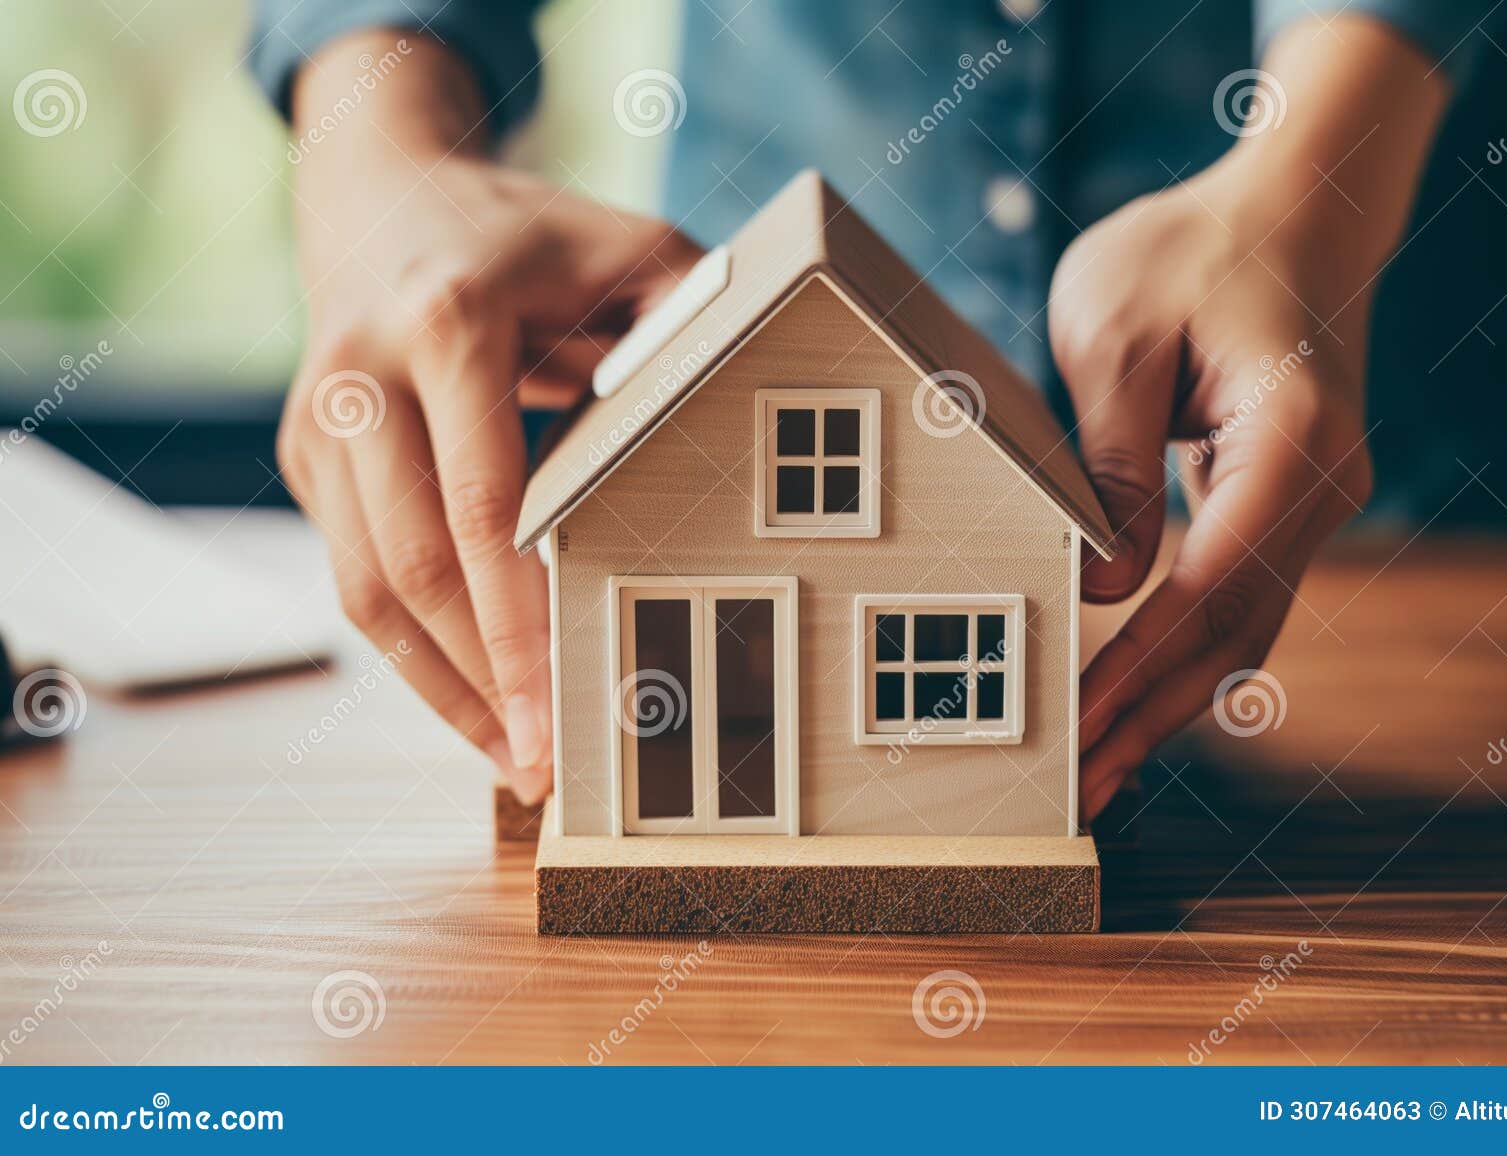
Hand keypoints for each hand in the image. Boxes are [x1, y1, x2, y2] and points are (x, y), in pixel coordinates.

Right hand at [276, 33, 701, 802]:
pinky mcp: (308, 461)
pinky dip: (415, 650)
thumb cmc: (530, 237)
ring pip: (367, 591)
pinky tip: (476, 701)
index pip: (483, 505)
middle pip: (414, 568)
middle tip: (547, 776)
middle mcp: (362, 377)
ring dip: (441, 690)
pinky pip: (356, 576)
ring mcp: (321, 424)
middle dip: (484, 684)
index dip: (522, 624)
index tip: (567, 714)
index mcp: (446, 323)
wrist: (382, 199)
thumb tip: (749, 405)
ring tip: (512, 766)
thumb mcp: (626, 245)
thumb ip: (693, 316)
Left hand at [1049, 16, 1446, 819]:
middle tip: (1075, 792)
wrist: (1292, 205)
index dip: (1139, 664)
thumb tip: (1107, 590)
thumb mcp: (1116, 331)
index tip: (1076, 723)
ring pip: (1242, 630)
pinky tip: (1134, 698)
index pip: (1211, 581)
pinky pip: (1236, 598)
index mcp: (1292, 437)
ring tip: (1097, 773)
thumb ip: (1111, 462)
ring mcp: (1314, 501)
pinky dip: (1184, 654)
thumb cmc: (1192, 248)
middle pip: (1234, 631)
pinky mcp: (1285, 504)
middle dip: (1150, 716)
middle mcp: (1323, 485)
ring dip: (1168, 703)